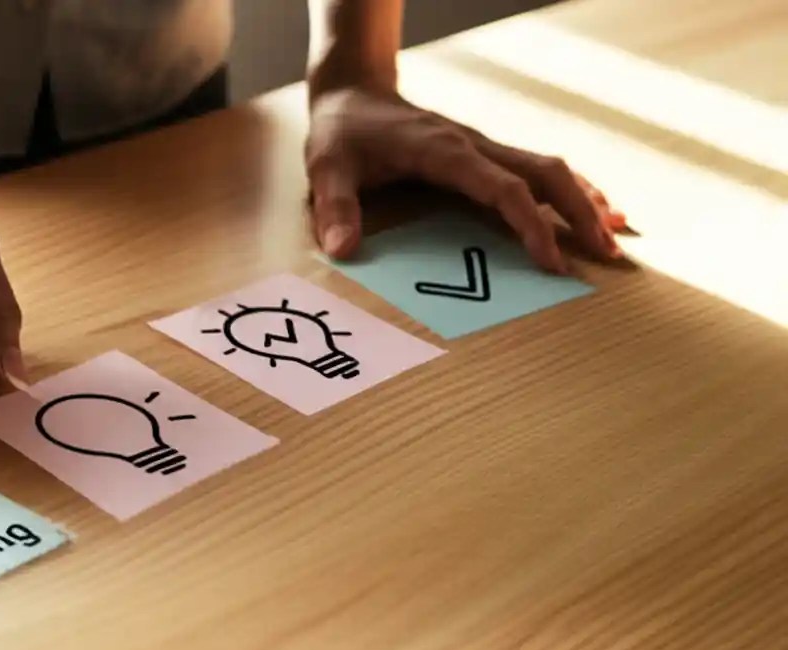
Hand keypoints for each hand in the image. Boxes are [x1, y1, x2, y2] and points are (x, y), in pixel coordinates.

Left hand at [306, 87, 626, 272]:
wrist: (352, 92)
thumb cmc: (342, 133)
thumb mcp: (327, 168)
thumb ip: (335, 208)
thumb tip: (342, 251)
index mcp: (444, 152)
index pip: (502, 188)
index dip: (531, 224)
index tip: (552, 263)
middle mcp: (473, 145)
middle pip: (545, 172)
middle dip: (580, 213)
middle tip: (608, 257)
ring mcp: (483, 147)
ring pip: (550, 168)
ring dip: (584, 202)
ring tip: (615, 241)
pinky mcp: (484, 153)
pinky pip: (538, 169)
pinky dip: (571, 190)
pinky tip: (596, 211)